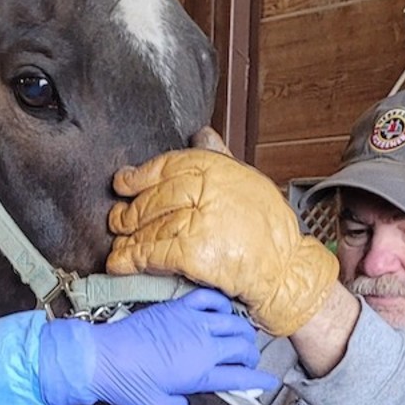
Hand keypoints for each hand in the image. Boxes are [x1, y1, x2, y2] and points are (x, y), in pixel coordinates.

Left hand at [38, 288, 276, 404]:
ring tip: (239, 338)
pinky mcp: (177, 307)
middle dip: (252, 357)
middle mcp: (204, 345)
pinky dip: (221, 304)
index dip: (260, 380)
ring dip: (242, 331)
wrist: (103, 357)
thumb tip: (187, 399)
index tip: (269, 382)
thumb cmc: (128, 386)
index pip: (242, 377)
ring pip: (234, 321)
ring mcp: (192, 322)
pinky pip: (210, 298)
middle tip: (247, 362)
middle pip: (244, 347)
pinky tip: (221, 311)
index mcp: (202, 373)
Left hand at [108, 149, 338, 335]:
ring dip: (129, 239)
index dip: (140, 175)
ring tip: (119, 245)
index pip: (168, 165)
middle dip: (131, 212)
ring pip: (151, 226)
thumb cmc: (269, 231)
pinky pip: (152, 252)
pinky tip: (120, 263)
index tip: (123, 182)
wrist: (287, 272)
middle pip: (155, 198)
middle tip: (117, 220)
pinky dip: (132, 259)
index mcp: (220, 170)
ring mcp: (200, 221)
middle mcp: (209, 190)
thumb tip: (200, 132)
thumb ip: (219, 157)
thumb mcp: (248, 183)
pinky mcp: (193, 252)